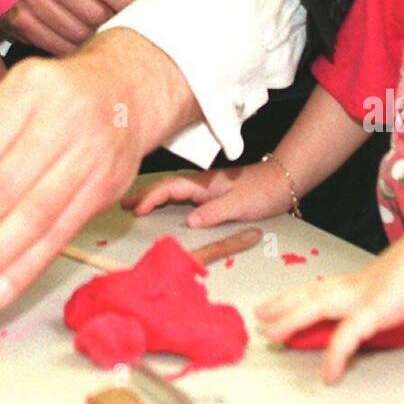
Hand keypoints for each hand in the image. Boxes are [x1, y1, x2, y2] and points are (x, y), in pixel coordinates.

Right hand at [0, 0, 144, 55]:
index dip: (125, 2)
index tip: (139, 13)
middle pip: (93, 10)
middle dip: (112, 23)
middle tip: (121, 27)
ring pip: (78, 31)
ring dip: (95, 39)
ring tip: (101, 36)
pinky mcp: (20, 22)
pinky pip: (58, 44)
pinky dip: (75, 48)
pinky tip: (80, 43)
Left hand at [0, 28, 199, 307]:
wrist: (124, 94)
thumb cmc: (55, 100)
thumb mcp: (16, 94)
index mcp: (29, 87)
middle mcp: (64, 117)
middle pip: (6, 186)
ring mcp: (91, 152)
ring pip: (36, 216)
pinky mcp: (107, 186)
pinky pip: (61, 234)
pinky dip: (28, 267)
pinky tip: (2, 291)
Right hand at [122, 163, 294, 226]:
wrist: (281, 183)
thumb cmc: (261, 192)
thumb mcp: (239, 205)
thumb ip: (214, 212)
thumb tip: (189, 220)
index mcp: (203, 184)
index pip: (170, 188)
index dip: (151, 198)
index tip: (136, 210)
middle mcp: (200, 184)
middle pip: (165, 186)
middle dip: (143, 194)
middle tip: (122, 204)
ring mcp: (204, 188)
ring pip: (171, 190)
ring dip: (152, 196)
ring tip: (133, 206)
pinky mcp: (210, 194)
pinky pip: (180, 195)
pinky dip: (165, 199)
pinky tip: (162, 206)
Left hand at [255, 218, 403, 382]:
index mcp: (369, 282)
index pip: (328, 288)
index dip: (304, 296)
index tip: (286, 303)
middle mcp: (359, 285)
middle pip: (312, 294)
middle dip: (285, 304)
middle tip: (261, 313)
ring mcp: (364, 295)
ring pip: (316, 308)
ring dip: (291, 319)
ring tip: (271, 331)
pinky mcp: (377, 308)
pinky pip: (347, 336)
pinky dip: (335, 354)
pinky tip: (328, 373)